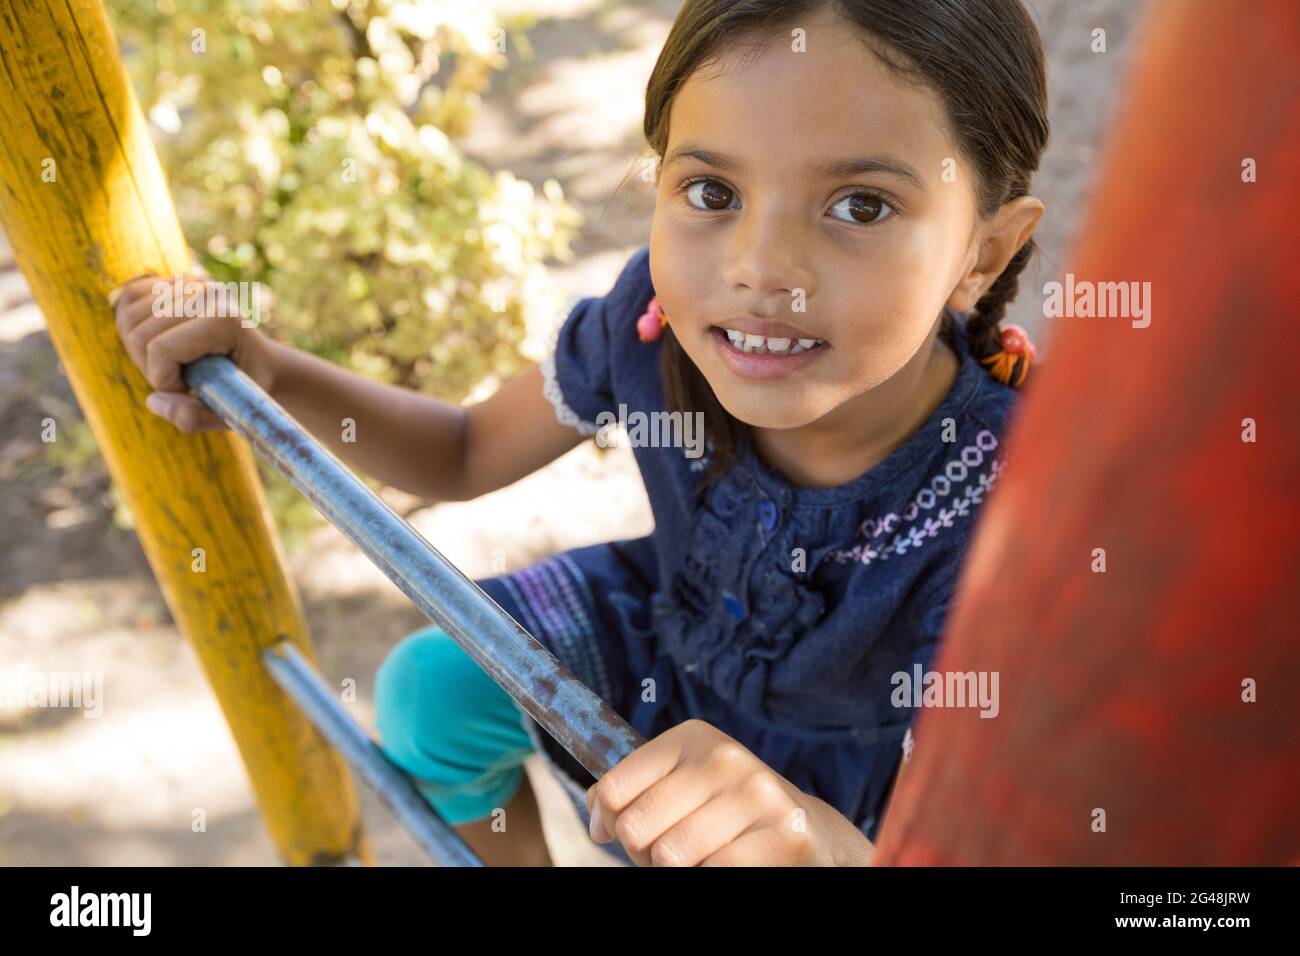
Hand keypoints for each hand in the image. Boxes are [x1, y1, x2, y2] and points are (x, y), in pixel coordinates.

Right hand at [110, 273, 277, 432]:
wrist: (263, 363)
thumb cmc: (247, 390)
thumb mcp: (228, 414)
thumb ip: (193, 418)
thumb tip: (153, 401)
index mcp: (224, 320)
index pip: (160, 349)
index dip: (164, 380)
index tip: (190, 387)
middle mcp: (208, 293)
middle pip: (139, 332)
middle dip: (150, 366)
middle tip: (179, 375)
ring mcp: (193, 282)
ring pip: (128, 315)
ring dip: (140, 347)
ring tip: (172, 359)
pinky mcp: (179, 279)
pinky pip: (130, 297)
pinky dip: (132, 324)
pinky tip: (158, 339)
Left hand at [585, 718, 874, 865]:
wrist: (807, 832)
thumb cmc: (728, 814)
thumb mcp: (682, 787)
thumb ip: (631, 794)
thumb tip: (598, 821)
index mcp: (693, 739)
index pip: (613, 791)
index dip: (611, 824)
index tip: (630, 832)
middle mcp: (725, 758)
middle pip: (637, 828)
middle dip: (645, 854)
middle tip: (674, 853)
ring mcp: (757, 795)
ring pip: (671, 856)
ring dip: (677, 871)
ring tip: (702, 859)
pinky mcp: (784, 836)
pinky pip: (714, 872)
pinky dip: (708, 877)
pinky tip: (727, 866)